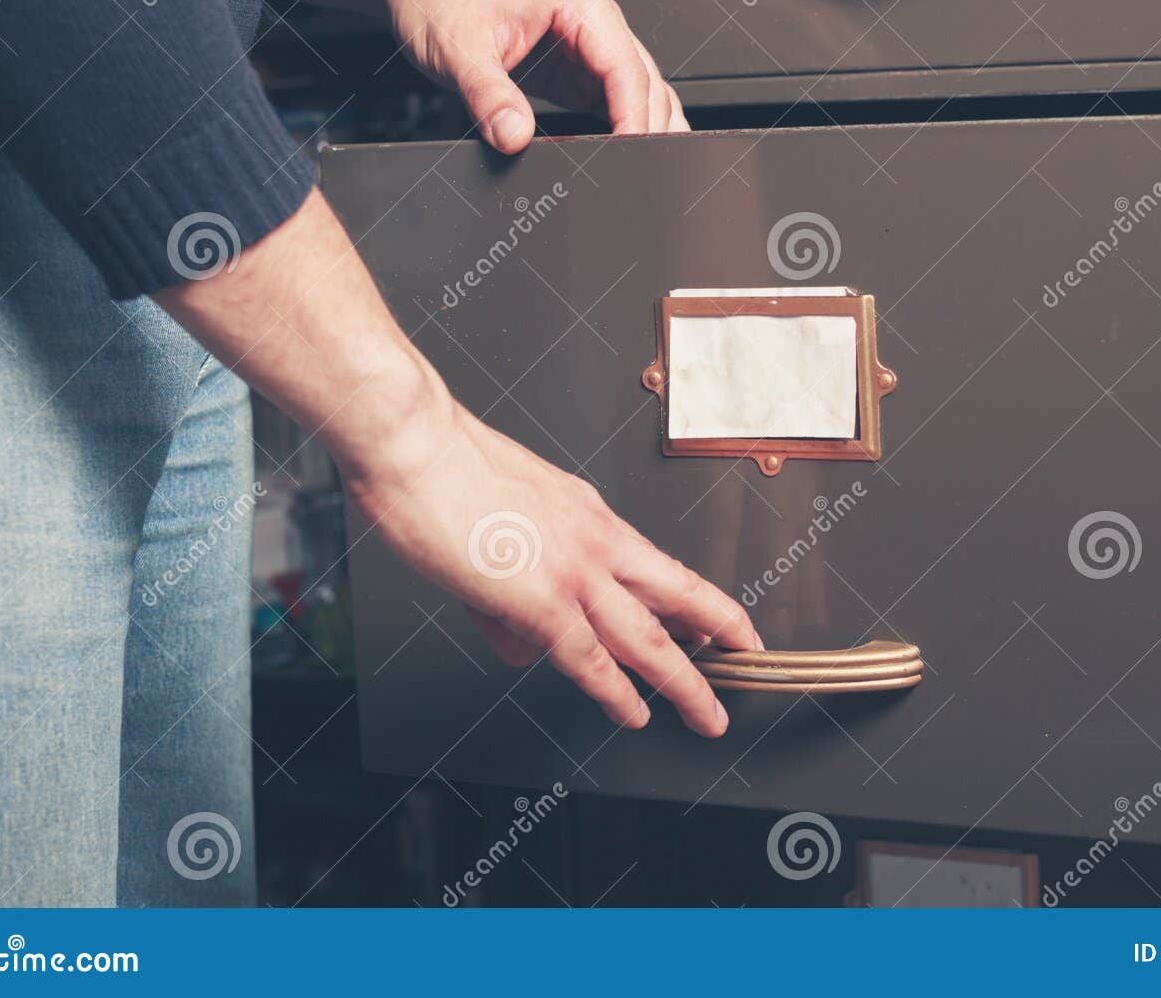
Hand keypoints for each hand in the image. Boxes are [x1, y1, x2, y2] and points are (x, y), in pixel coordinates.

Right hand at [344, 400, 760, 736]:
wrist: (414, 443)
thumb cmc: (442, 465)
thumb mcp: (507, 511)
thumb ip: (523, 569)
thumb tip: (519, 627)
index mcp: (588, 513)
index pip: (657, 566)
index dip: (697, 597)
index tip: (721, 619)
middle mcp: (595, 540)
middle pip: (678, 597)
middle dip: (720, 634)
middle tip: (746, 659)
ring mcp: (574, 573)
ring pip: (648, 640)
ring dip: (683, 684)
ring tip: (708, 716)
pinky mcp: (540, 602)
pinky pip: (591, 661)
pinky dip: (616, 693)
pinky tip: (633, 713)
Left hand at [376, 0, 689, 151]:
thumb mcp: (458, 49)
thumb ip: (489, 97)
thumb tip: (515, 136)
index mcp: (577, 3)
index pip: (626, 68)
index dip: (634, 117)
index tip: (631, 154)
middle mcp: (590, 19)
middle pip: (643, 81)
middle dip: (647, 127)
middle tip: (639, 173)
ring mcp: (583, 43)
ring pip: (634, 91)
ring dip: (640, 127)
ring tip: (640, 169)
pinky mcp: (570, 65)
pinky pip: (607, 99)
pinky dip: (614, 127)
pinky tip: (609, 154)